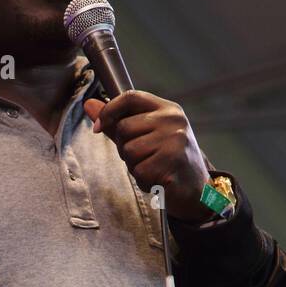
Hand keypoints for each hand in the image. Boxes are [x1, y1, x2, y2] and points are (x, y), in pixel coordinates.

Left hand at [84, 91, 209, 222]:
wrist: (197, 189)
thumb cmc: (167, 160)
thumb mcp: (146, 135)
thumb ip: (117, 121)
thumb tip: (88, 104)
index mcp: (167, 109)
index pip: (130, 97)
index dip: (109, 110)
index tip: (98, 127)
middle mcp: (173, 120)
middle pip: (124, 128)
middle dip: (124, 147)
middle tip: (143, 157)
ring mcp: (175, 140)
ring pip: (129, 151)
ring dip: (134, 166)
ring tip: (153, 168)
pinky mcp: (172, 162)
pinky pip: (139, 171)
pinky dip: (144, 180)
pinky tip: (158, 179)